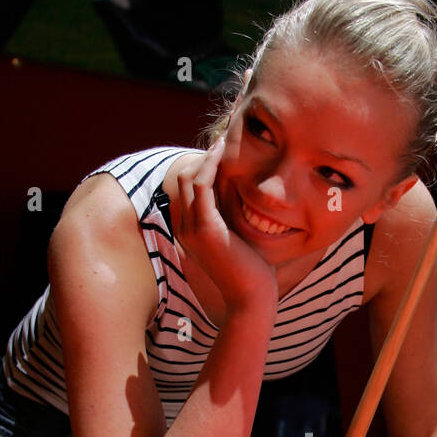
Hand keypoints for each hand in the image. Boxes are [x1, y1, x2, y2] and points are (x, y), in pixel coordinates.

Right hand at [173, 136, 279, 311]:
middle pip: (185, 178)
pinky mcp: (206, 227)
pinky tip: (227, 151)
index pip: (188, 189)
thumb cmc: (251, 275)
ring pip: (191, 177)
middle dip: (204, 156)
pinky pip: (202, 184)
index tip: (223, 150)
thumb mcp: (238, 243)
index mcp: (190, 231)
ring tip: (225, 138)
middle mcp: (185, 228)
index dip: (204, 166)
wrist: (251, 299)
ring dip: (208, 156)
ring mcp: (192, 228)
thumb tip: (245, 205)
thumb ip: (233, 223)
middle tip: (224, 137)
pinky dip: (212, 165)